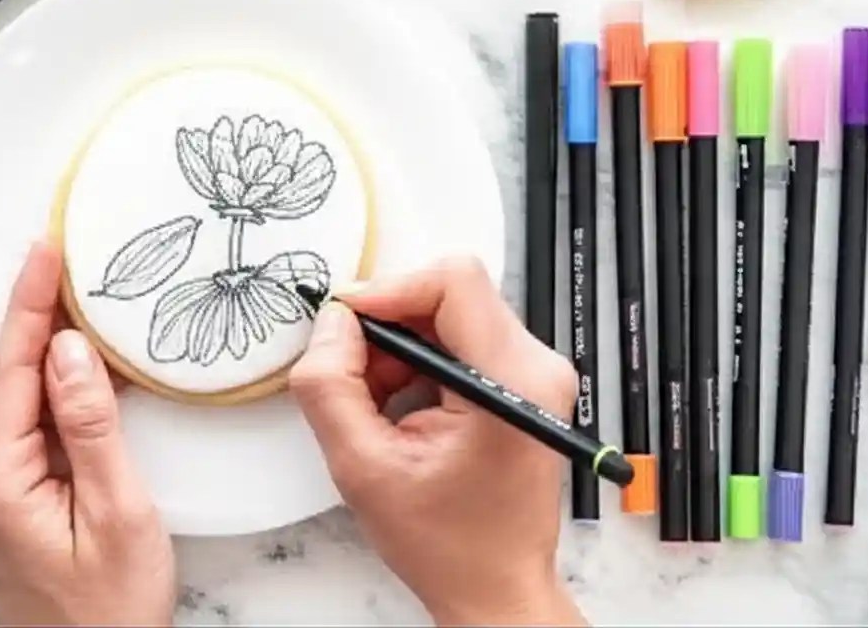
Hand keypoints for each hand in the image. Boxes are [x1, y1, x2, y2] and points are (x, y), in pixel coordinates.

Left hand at [0, 243, 174, 625]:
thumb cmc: (110, 612)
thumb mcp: (117, 514)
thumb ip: (89, 427)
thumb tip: (68, 352)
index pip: (12, 371)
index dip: (31, 306)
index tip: (45, 252)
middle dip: (28, 317)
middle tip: (58, 263)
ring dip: (31, 351)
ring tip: (65, 303)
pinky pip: (6, 430)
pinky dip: (34, 392)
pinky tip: (63, 373)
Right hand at [288, 257, 583, 625]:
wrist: (495, 585)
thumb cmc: (448, 544)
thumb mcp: (362, 467)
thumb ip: (332, 387)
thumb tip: (330, 324)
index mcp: (513, 383)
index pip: (453, 282)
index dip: (389, 289)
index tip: (345, 319)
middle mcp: (537, 367)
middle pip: (449, 293)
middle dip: (388, 324)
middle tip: (353, 373)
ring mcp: (534, 372)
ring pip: (449, 313)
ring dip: (399, 346)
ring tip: (377, 402)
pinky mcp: (522, 380)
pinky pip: (459, 337)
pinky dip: (416, 360)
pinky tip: (400, 404)